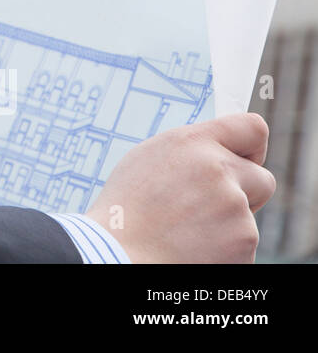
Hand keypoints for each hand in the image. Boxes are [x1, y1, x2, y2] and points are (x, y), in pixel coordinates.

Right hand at [86, 112, 274, 262]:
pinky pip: (242, 244)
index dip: (252, 147)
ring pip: (247, 217)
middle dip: (245, 193)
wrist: (119, 253)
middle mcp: (217, 170)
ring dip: (227, 225)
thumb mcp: (147, 160)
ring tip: (186, 232)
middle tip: (212, 206)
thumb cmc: (124, 209)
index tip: (246, 160)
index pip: (252, 128)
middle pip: (262, 179)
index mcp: (191, 142)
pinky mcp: (243, 242)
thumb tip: (215, 153)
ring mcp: (234, 208)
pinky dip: (224, 249)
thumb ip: (189, 152)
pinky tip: (193, 248)